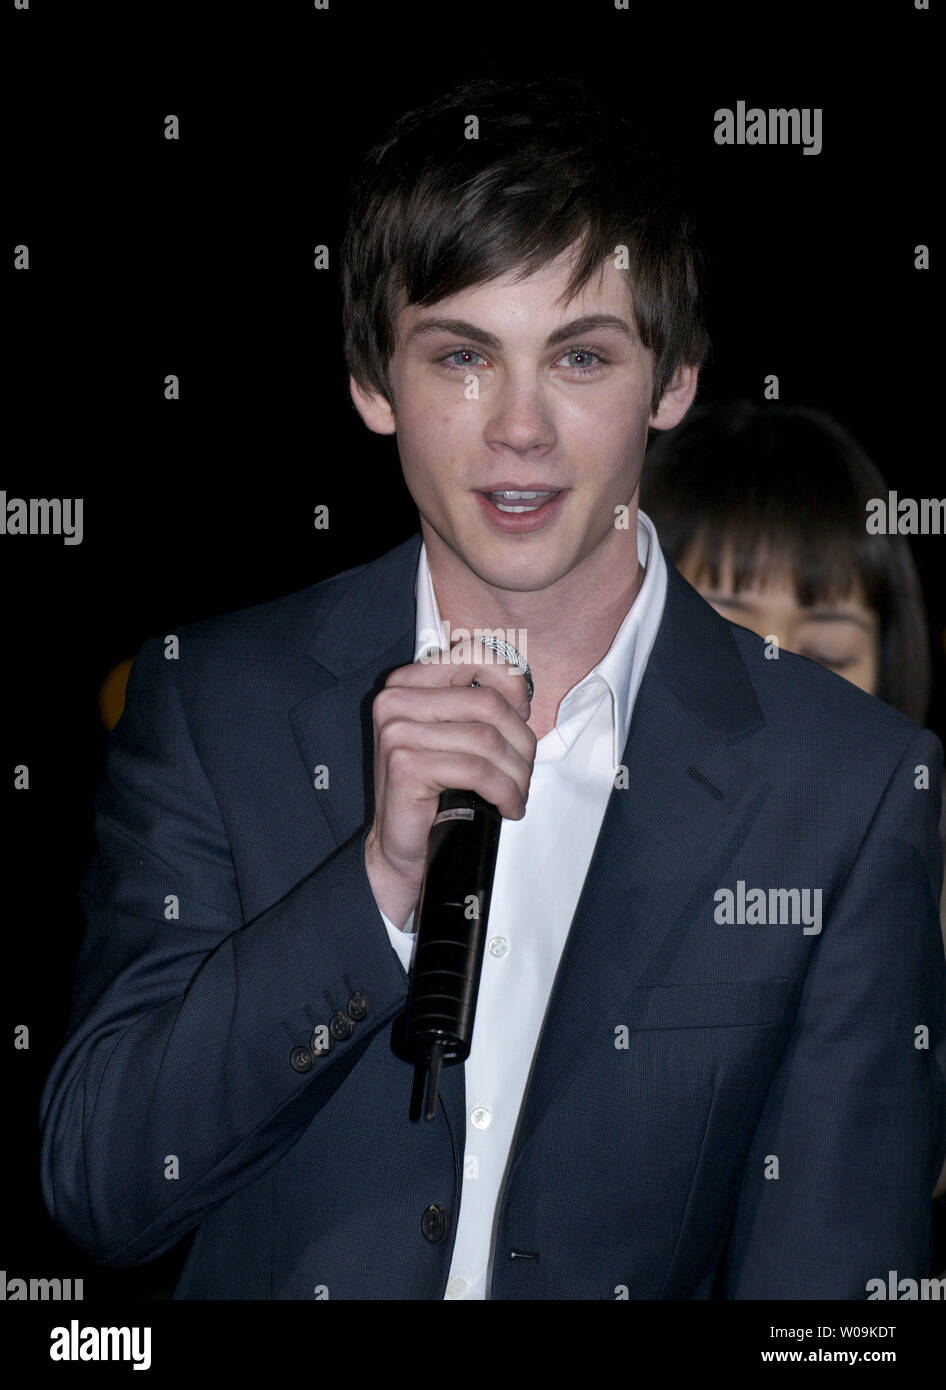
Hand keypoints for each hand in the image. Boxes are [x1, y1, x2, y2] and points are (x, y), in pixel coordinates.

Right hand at [364, 638, 535, 927]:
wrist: (400, 846)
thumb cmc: (433, 791)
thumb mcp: (454, 734)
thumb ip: (476, 704)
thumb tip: (522, 696)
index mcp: (408, 682)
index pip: (473, 657)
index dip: (513, 685)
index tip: (524, 717)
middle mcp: (395, 699)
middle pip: (487, 702)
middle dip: (521, 740)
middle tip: (525, 771)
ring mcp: (396, 731)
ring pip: (486, 739)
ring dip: (516, 772)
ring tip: (518, 793)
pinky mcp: (404, 765)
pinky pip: (476, 770)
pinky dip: (504, 791)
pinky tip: (507, 807)